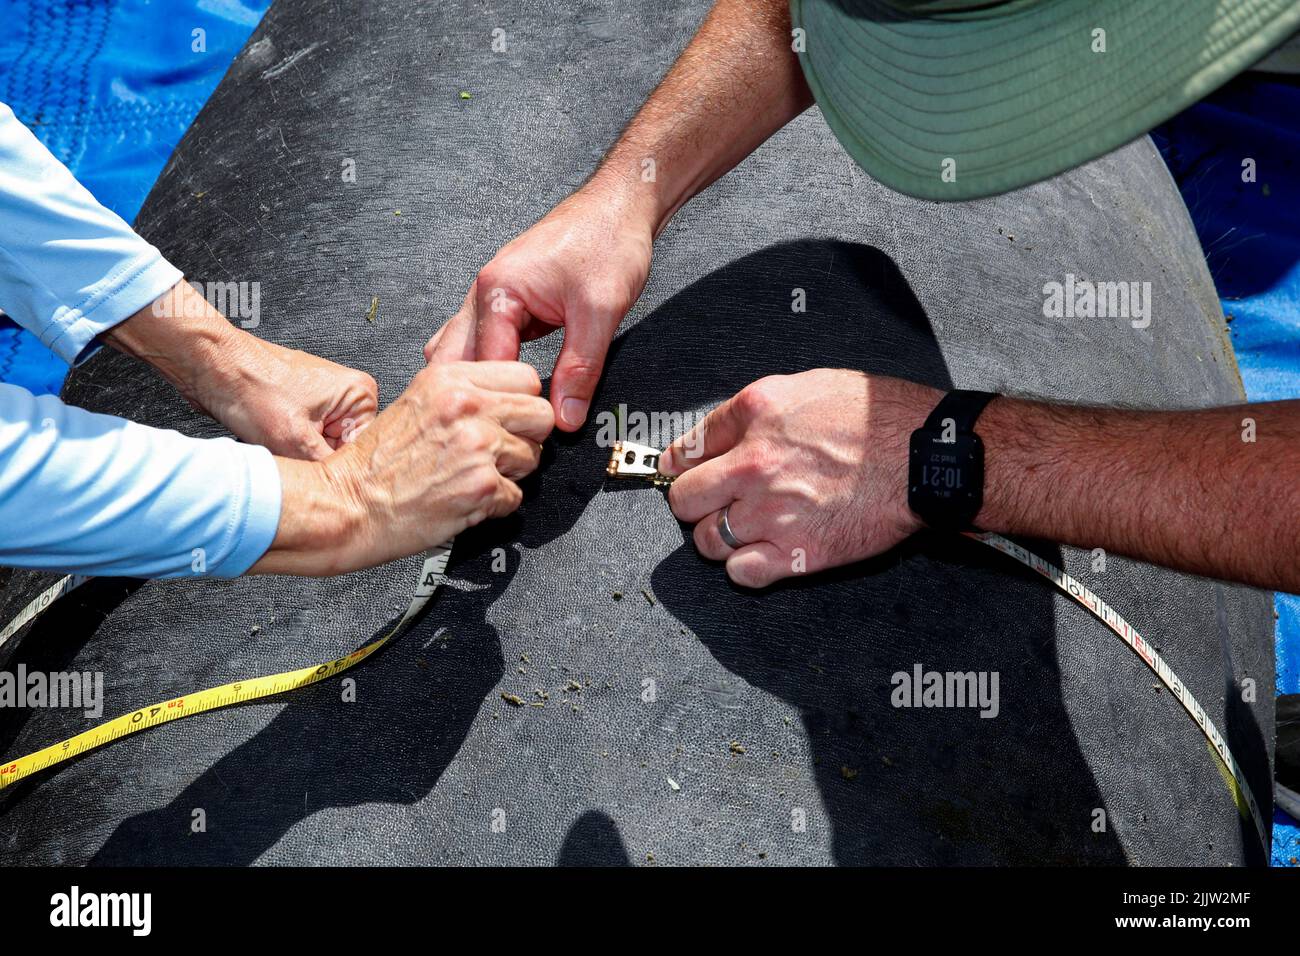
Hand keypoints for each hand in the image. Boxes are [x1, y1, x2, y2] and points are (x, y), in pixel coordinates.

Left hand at [107, 279, 378, 459]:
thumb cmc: (249, 384)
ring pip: (318, 449)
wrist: (209, 364)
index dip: (340, 470)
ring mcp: (321, 402)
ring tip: (275, 443)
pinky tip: (268, 439)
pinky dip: (284, 447)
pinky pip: (300, 441)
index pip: (364, 451)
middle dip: (314, 461)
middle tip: (290, 456)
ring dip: (296, 456)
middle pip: (341, 451)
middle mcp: (346, 396)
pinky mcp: (299, 408)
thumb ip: (328, 473)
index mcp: (360, 394)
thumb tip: (347, 500)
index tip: (320, 479)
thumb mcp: (295, 441)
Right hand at [253, 331, 553, 575]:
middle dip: (526, 437)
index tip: (510, 418)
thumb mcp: (416, 403)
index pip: (525, 377)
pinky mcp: (482, 487)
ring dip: (510, 474)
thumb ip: (462, 392)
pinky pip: (516, 497)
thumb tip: (507, 397)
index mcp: (450, 379)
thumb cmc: (374, 464)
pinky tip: (464, 500)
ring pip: (533, 458)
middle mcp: (467, 407)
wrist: (347, 505)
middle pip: (541, 415)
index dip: (521, 402)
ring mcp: (477, 447)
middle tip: (499, 452)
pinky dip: (495, 506)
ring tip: (471, 477)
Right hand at [424, 183, 654, 430]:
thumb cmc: (609, 240)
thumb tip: (564, 419)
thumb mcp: (600, 311)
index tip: (522, 434)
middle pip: (456, 361)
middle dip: (473, 397)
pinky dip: (494, 370)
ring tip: (500, 418)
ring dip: (479, 384)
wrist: (620, 204)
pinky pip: (488, 344)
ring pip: (466, 353)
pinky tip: (508, 392)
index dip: (502, 404)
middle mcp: (484, 294)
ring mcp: (492, 298)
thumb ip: (580, 368)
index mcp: (496, 291)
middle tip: (496, 432)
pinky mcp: (509, 305)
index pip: (483, 366)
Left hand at [658, 370, 939, 587]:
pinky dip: (746, 567)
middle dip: (695, 501)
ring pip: (707, 542)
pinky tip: (763, 551)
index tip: (683, 473)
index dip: (680, 465)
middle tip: (718, 501)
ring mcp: (774, 514)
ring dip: (719, 536)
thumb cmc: (876, 416)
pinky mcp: (798, 553)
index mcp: (753, 416)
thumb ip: (751, 411)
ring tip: (745, 527)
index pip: (683, 451)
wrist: (926, 455)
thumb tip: (712, 435)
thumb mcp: (803, 387)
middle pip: (684, 500)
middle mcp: (754, 465)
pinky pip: (742, 573)